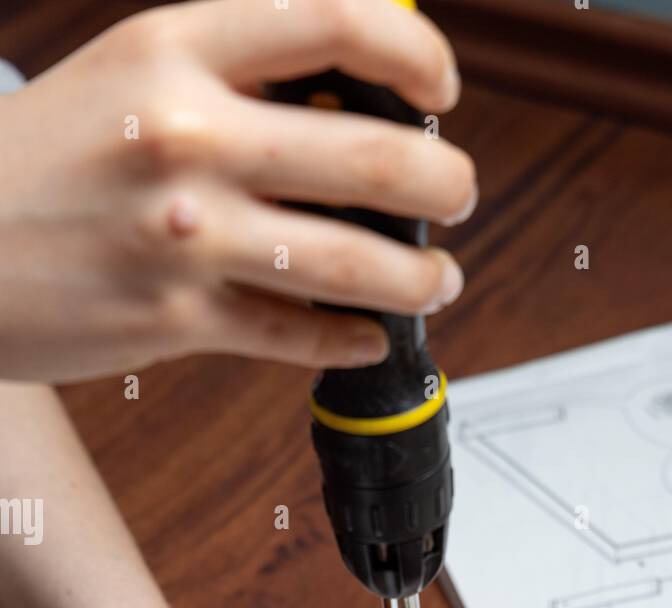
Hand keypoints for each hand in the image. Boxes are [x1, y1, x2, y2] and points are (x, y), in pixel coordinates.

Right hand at [0, 0, 474, 381]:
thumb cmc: (37, 159)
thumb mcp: (126, 71)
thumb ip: (233, 72)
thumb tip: (352, 94)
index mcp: (174, 49)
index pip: (337, 23)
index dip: (419, 55)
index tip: (442, 88)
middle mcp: (186, 136)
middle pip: (381, 160)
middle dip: (450, 185)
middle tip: (459, 197)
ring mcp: (184, 237)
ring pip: (357, 265)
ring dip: (421, 278)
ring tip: (436, 282)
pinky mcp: (176, 322)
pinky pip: (300, 337)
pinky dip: (350, 341)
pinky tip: (368, 336)